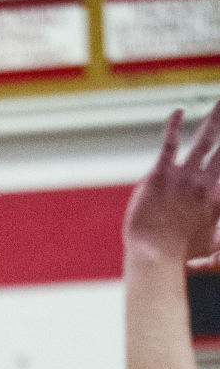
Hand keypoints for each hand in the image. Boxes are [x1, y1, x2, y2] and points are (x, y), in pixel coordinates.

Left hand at [124, 100, 219, 268]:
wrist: (155, 256)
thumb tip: (219, 255)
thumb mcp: (211, 252)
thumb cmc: (182, 258)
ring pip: (205, 138)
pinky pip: (169, 143)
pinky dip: (173, 125)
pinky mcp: (161, 174)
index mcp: (217, 199)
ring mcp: (184, 175)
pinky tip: (178, 111)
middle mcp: (205, 182)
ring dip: (215, 118)